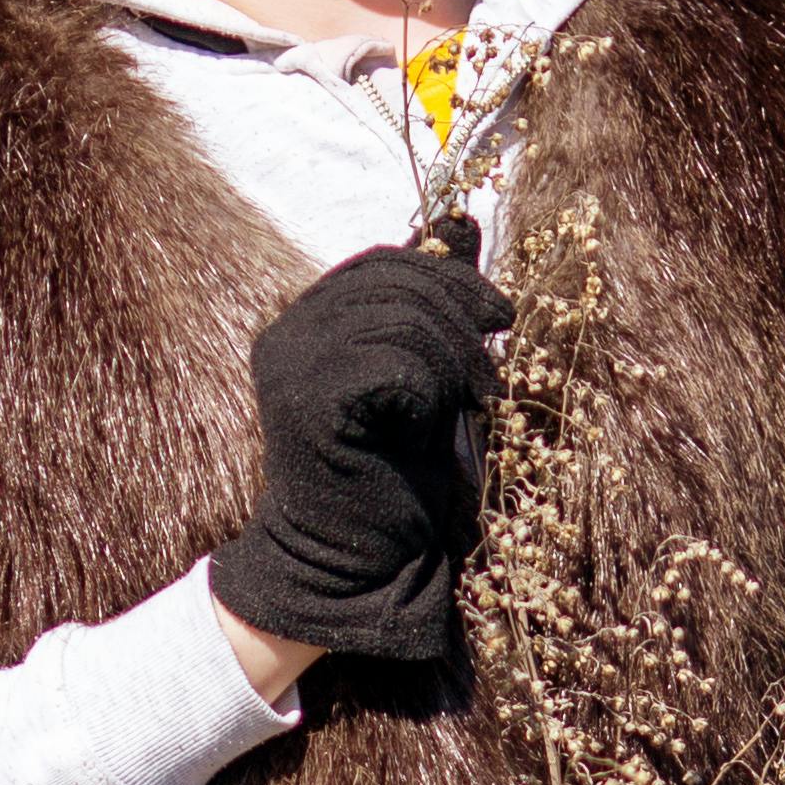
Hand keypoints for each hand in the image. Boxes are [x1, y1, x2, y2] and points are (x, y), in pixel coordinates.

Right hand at [207, 234, 513, 671]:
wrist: (353, 562)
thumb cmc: (391, 474)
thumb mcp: (422, 376)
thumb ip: (430, 307)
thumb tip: (461, 222)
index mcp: (306, 320)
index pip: (382, 263)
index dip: (448, 276)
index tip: (498, 317)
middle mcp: (287, 333)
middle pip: (395, 280)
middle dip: (462, 317)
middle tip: (494, 371)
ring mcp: (291, 366)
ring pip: (401, 319)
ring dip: (458, 359)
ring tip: (481, 402)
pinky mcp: (308, 403)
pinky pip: (394, 362)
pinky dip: (436, 387)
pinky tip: (447, 420)